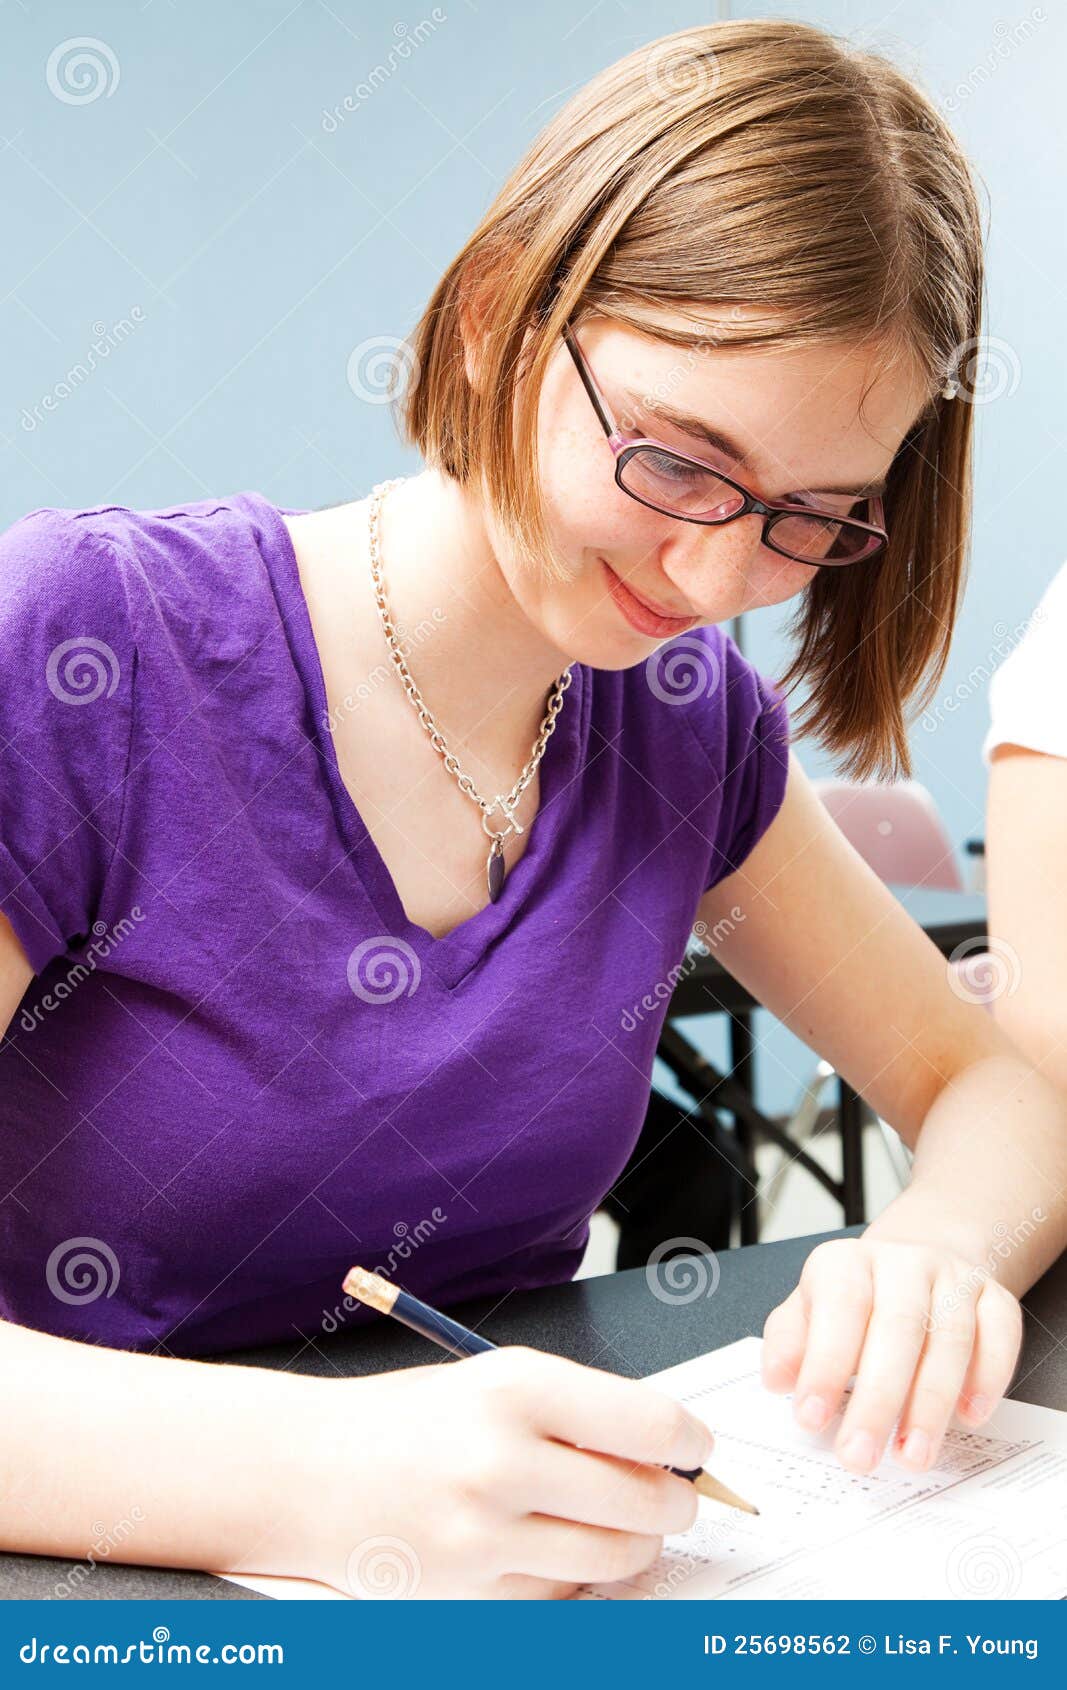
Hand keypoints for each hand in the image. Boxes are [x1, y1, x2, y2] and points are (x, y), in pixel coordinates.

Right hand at [299, 1345, 713, 1597]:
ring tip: (623, 1523)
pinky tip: (552, 1545)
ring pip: (615, 1558)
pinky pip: (564, 1594)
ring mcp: (485, 1533)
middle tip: (673, 1495)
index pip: (651, 1425)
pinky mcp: (471, 1590)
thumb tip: (671, 1452)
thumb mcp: (497, 1381)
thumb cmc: (412, 1417)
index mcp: (518, 1387)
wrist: (309, 1469)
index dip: (692, 1444)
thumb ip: (582, 1411)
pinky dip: (575, 1577)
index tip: (695, 1450)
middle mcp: (502, 1458)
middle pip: (645, 1500)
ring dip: (636, 1546)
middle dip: (676, 1501)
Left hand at [760, 1237, 1023, 1475]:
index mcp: (847, 1263)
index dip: (826, 1363)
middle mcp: (903, 1263)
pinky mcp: (993, 1298)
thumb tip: (778, 1380)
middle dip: (878, 1400)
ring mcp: (953, 1278)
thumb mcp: (807, 1313)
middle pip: (897, 1327)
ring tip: (911, 1455)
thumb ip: (789, 1343)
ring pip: (950, 1337)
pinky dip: (988, 1377)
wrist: (912, 1267)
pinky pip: (1000, 1334)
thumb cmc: (852, 1304)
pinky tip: (970, 1417)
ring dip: (931, 1404)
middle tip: (860, 1456)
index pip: (839, 1306)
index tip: (811, 1419)